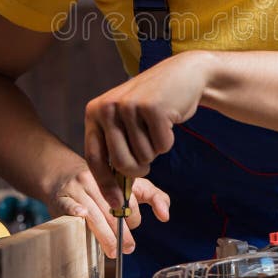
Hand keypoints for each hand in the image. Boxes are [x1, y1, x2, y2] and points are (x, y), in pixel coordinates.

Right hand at [47, 157, 169, 258]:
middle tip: (129, 248)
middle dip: (121, 232)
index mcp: (116, 176)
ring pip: (94, 212)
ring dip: (105, 234)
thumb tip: (166, 215)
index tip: (133, 226)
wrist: (62, 171)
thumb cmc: (102, 183)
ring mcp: (78, 188)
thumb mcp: (128, 184)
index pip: (129, 198)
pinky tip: (82, 215)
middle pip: (112, 209)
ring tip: (113, 251)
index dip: (133, 215)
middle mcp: (97, 179)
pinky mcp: (61, 198)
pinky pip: (68, 204)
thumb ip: (152, 196)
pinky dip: (75, 210)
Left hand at [84, 50, 210, 208]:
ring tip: (156, 126)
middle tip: (148, 159)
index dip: (106, 184)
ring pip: (143, 156)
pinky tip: (168, 119)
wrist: (184, 74)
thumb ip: (115, 148)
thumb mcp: (125, 121)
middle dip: (138, 169)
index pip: (94, 158)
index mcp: (95, 112)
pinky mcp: (152, 108)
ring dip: (155, 150)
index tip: (117, 203)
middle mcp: (107, 108)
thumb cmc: (154, 104)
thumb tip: (114, 194)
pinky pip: (162, 147)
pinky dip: (168, 140)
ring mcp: (129, 106)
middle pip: (121, 164)